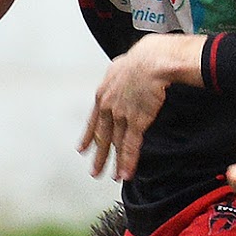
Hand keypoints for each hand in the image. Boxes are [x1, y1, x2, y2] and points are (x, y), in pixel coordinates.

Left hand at [78, 35, 201, 180]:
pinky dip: (128, 161)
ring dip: (114, 163)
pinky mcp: (136, 121)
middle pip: (102, 136)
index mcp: (104, 93)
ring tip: (113, 177)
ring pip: (115, 144)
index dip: (88, 137)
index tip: (83, 149)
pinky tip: (125, 173)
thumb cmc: (143, 58)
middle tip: (95, 171)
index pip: (93, 121)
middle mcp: (108, 107)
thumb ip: (120, 78)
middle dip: (99, 156)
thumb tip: (123, 76)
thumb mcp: (122, 66)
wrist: (152, 60)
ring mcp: (121, 115)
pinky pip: (130, 146)